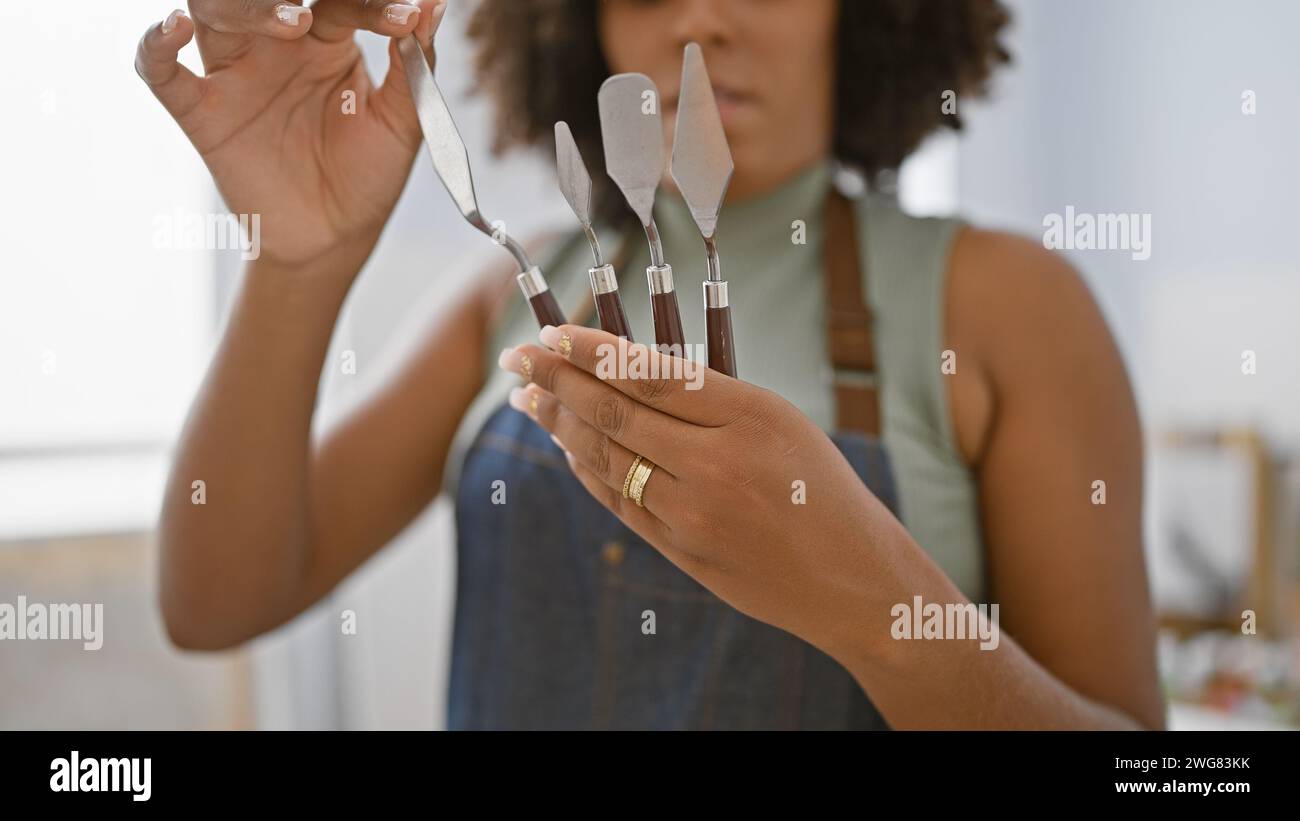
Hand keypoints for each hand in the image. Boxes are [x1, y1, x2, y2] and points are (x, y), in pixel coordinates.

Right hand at [134, 0, 445, 266]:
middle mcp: (274, 47)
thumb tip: (436, 6)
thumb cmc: (368, 174)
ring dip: (248, 6)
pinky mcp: (202, 114)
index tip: (405, 16)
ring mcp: (235, 76)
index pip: (340, 1)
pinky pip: (162, 71)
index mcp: (326, 41)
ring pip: (215, 11)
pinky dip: (155, 44)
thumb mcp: (402, 121)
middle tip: (321, 9)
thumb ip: (415, 64)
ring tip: (293, 21)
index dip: (372, 5)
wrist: (336, 238)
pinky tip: (175, 27)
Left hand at [497, 325, 906, 656]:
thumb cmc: (822, 489)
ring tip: (527, 398)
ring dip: (559, 424)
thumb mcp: (781, 423)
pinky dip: (586, 470)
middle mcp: (715, 465)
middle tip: (517, 357)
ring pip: (606, 458)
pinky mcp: (681, 552)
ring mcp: (693, 514)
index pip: (650, 373)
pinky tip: (565, 447)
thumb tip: (630, 374)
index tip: (553, 333)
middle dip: (556, 379)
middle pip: (615, 412)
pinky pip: (618, 502)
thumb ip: (710, 401)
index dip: (592, 350)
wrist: (852, 579)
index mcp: (749, 417)